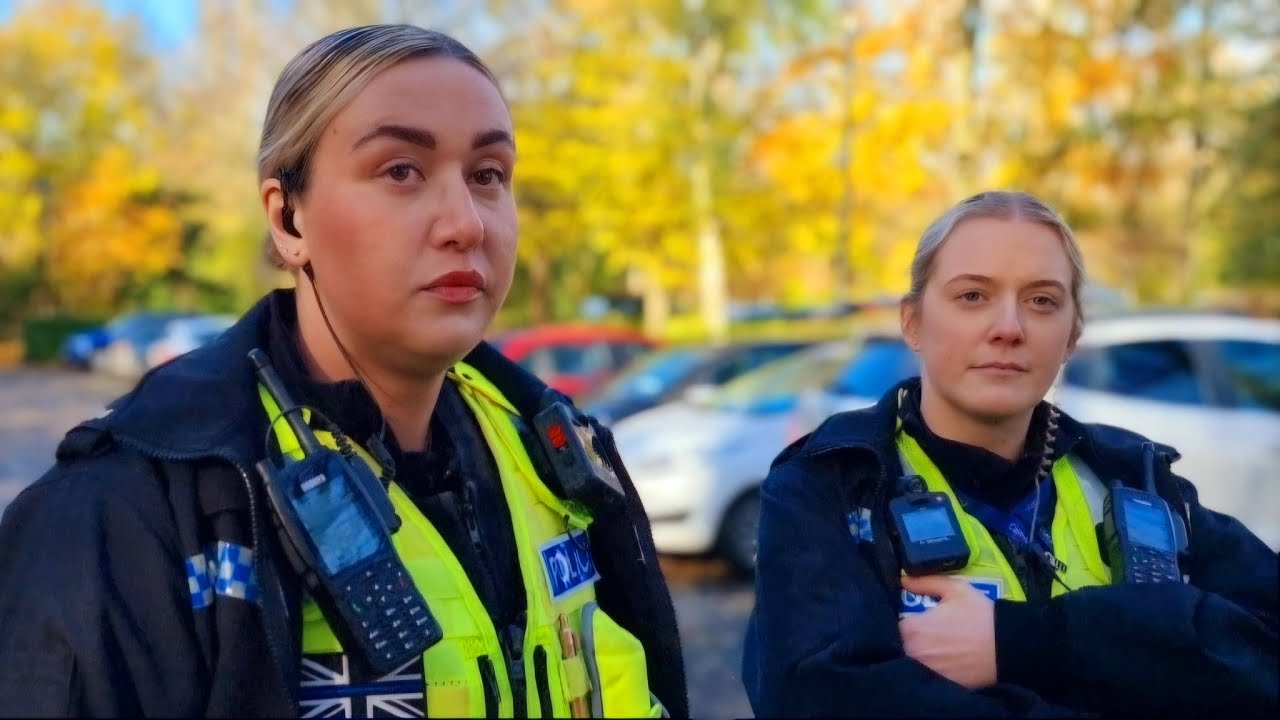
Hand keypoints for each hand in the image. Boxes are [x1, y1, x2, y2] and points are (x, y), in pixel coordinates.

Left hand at [898, 574, 996, 689]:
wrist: (1008, 647)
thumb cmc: (980, 615)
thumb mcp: (955, 590)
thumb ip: (925, 582)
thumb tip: (903, 579)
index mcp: (913, 629)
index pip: (895, 625)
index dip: (907, 621)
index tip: (918, 619)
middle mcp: (913, 653)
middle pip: (902, 644)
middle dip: (912, 638)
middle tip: (931, 633)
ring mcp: (926, 672)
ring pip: (913, 660)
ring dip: (921, 654)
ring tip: (939, 648)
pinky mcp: (940, 684)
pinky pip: (928, 674)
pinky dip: (933, 668)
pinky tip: (946, 661)